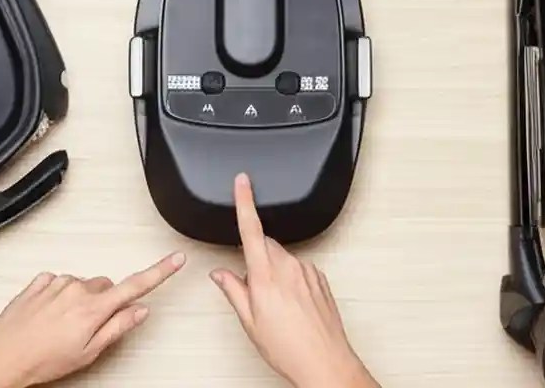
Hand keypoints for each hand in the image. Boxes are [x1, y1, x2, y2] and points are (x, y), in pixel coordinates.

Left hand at [0, 251, 186, 387]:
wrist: (2, 357)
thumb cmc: (43, 360)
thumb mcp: (89, 352)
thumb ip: (118, 327)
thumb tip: (140, 310)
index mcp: (94, 307)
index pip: (136, 285)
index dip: (159, 272)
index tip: (175, 260)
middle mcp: (77, 288)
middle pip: (106, 286)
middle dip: (105, 302)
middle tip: (90, 329)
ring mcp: (56, 283)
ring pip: (82, 285)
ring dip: (80, 301)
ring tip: (63, 328)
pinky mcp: (39, 282)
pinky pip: (59, 283)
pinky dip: (59, 297)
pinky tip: (49, 317)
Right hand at [211, 174, 378, 387]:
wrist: (324, 362)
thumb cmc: (287, 347)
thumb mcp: (250, 322)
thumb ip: (233, 290)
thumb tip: (221, 274)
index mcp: (265, 275)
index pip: (250, 228)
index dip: (245, 201)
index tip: (243, 181)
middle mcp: (288, 267)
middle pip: (266, 244)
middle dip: (256, 257)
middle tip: (254, 289)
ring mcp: (307, 271)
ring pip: (283, 258)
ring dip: (274, 271)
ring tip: (277, 304)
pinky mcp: (320, 278)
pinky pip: (299, 269)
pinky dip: (291, 280)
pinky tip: (292, 305)